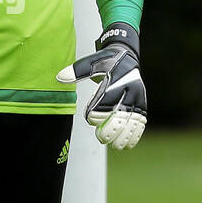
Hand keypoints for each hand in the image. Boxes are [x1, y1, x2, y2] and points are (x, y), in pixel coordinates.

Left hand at [57, 22, 146, 149]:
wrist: (126, 56)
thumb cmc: (106, 61)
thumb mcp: (91, 62)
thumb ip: (77, 71)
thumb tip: (60, 77)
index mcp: (117, 79)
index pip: (107, 100)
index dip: (98, 112)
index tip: (90, 119)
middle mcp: (130, 89)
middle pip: (121, 113)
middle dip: (112, 128)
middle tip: (101, 138)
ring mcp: (138, 98)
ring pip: (133, 121)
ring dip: (125, 135)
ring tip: (115, 146)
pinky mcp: (142, 105)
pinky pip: (140, 122)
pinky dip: (135, 134)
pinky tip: (128, 145)